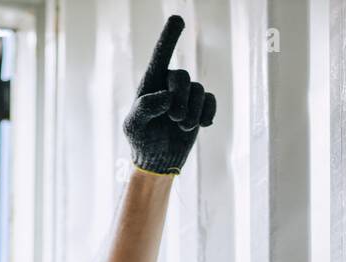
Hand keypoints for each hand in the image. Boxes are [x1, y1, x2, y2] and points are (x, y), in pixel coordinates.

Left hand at [123, 15, 216, 174]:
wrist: (158, 159)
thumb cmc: (142, 139)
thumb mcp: (134, 125)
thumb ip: (145, 108)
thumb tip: (166, 97)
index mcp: (150, 82)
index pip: (160, 55)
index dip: (169, 37)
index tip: (178, 18)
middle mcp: (170, 84)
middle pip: (182, 77)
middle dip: (180, 99)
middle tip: (174, 120)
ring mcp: (187, 95)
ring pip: (199, 90)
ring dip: (192, 112)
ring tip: (181, 128)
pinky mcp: (200, 107)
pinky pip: (211, 101)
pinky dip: (207, 113)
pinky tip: (202, 126)